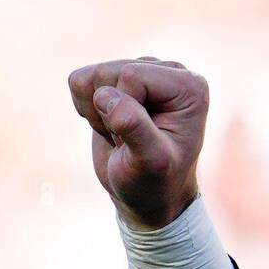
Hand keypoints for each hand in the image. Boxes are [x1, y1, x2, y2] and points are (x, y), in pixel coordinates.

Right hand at [67, 57, 208, 228]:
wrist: (146, 197)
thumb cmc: (155, 183)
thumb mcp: (151, 162)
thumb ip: (134, 128)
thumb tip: (105, 96)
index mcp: (189, 86)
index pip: (131, 76)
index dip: (124, 112)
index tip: (142, 141)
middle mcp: (169, 71)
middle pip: (109, 72)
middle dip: (109, 113)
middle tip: (130, 142)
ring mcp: (142, 71)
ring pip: (92, 75)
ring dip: (98, 114)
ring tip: (123, 136)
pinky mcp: (117, 78)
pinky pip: (79, 81)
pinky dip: (87, 110)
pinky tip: (110, 127)